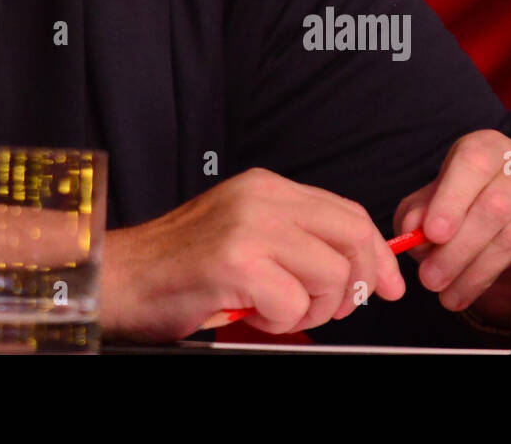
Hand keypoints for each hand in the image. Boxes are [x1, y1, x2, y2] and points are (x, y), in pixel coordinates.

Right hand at [101, 167, 405, 341]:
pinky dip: (279, 322)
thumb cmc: (182, 264)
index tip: (387, 284)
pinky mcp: (237, 263)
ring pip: (330, 276)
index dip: (376, 254)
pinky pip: (294, 305)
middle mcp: (261, 198)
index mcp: (265, 186)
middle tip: (330, 308)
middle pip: (351, 237)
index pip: (348, 213)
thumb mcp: (245, 232)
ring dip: (310, 309)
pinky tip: (249, 312)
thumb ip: (296, 238)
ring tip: (270, 307)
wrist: (123, 276)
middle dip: (356, 284)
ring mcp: (249, 228)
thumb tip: (360, 267)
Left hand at [394, 130, 510, 330]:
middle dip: (457, 249)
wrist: (510, 235)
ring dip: (480, 272)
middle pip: (494, 207)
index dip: (450, 199)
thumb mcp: (432, 206)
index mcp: (488, 148)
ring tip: (449, 297)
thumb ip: (417, 213)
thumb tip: (412, 230)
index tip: (431, 234)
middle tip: (431, 280)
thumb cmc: (462, 211)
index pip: (472, 163)